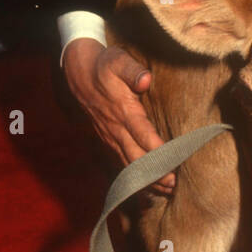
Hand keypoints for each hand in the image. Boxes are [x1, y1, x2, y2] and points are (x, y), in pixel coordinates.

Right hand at [62, 38, 175, 195]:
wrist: (78, 72)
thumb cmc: (104, 66)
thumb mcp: (117, 61)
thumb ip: (132, 70)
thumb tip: (145, 79)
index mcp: (123, 110)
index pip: (143, 134)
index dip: (157, 151)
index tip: (173, 162)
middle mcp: (116, 128)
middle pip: (137, 157)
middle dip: (155, 173)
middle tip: (174, 184)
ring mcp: (110, 137)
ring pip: (129, 164)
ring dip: (147, 179)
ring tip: (166, 191)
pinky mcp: (108, 140)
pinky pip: (121, 163)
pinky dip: (134, 177)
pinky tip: (147, 189)